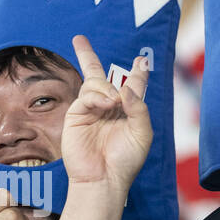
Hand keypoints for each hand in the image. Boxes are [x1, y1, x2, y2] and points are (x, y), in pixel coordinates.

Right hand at [62, 36, 151, 192]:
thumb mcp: (143, 133)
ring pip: (95, 83)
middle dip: (88, 56)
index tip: (140, 60)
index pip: (132, 85)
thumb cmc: (125, 160)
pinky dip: (97, 96)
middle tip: (79, 40)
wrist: (103, 179)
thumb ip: (138, 107)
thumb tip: (123, 88)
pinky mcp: (77, 115)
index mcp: (128, 111)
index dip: (136, 71)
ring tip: (113, 102)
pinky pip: (87, 95)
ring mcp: (91, 110)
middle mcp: (108, 107)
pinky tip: (106, 104)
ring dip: (107, 87)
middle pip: (102, 76)